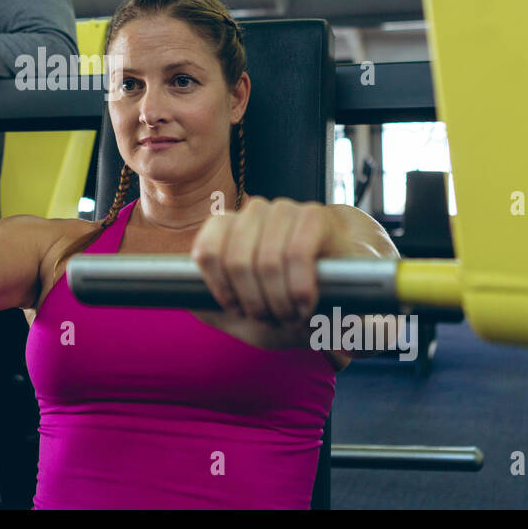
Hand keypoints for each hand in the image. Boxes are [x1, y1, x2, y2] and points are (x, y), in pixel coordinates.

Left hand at [191, 196, 339, 325]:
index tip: (238, 310)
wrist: (342, 290)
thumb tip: (185, 300)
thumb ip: (212, 307)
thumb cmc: (287, 301)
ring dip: (279, 300)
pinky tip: (305, 305)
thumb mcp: (245, 312)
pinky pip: (297, 254)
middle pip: (235, 261)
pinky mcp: (314, 215)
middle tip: (271, 318)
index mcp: (230, 228)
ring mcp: (283, 210)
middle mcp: (253, 212)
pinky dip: (300, 288)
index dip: (220, 288)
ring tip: (291, 317)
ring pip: (265, 260)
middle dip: (254, 301)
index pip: (206, 251)